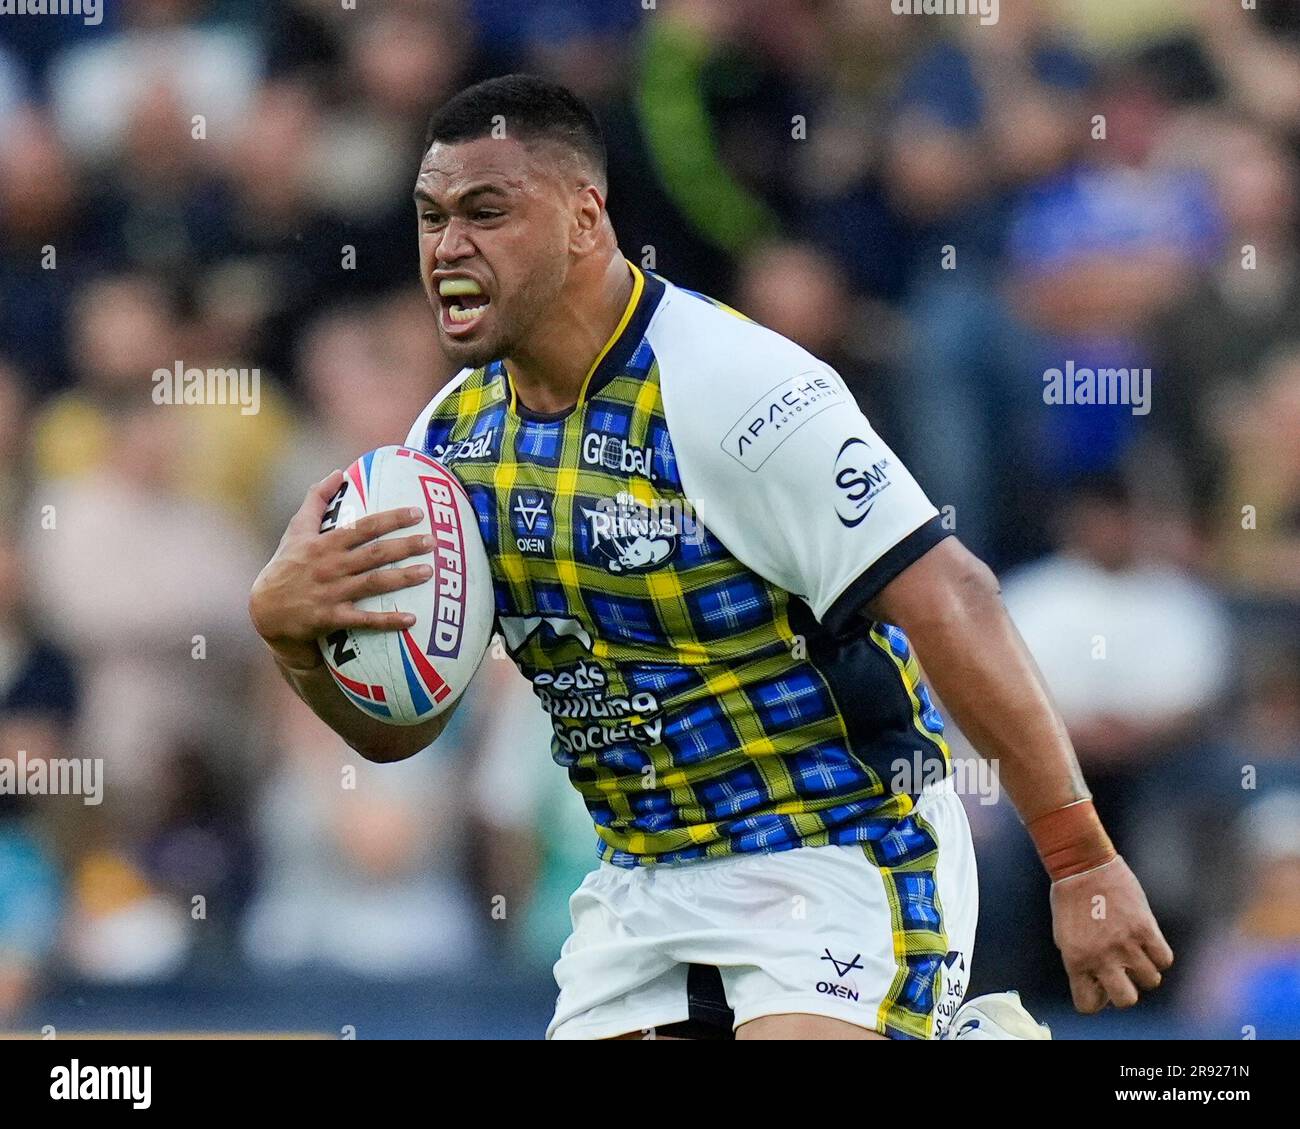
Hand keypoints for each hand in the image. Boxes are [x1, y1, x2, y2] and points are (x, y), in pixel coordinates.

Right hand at [249, 470, 432, 672]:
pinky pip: (364, 621)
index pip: (363, 527)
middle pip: (374, 554)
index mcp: (324, 544)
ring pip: (373, 584)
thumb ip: (317, 499)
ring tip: (429, 572)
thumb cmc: (286, 566)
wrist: (265, 611)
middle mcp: (330, 567)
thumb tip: (338, 472)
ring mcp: (332, 594)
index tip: (418, 513)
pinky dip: (388, 621)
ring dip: (403, 579)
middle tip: (433, 541)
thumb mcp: (296, 530)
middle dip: (405, 546)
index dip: (391, 519)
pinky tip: (412, 619)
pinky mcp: (332, 619)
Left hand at [1050, 855, 1173, 1012]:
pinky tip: (1147, 942)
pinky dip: (1159, 955)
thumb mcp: (1065, 937)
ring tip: (1133, 949)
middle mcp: (1101, 956)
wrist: (1081, 865)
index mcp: (1075, 960)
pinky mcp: (1145, 928)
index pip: (1088, 1005)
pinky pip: (1164, 959)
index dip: (1097, 998)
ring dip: (1144, 969)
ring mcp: (1125, 943)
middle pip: (1126, 1000)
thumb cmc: (1070, 901)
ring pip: (1150, 980)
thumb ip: (1082, 964)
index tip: (1100, 985)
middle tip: (1122, 971)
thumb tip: (1105, 989)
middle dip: (1126, 990)